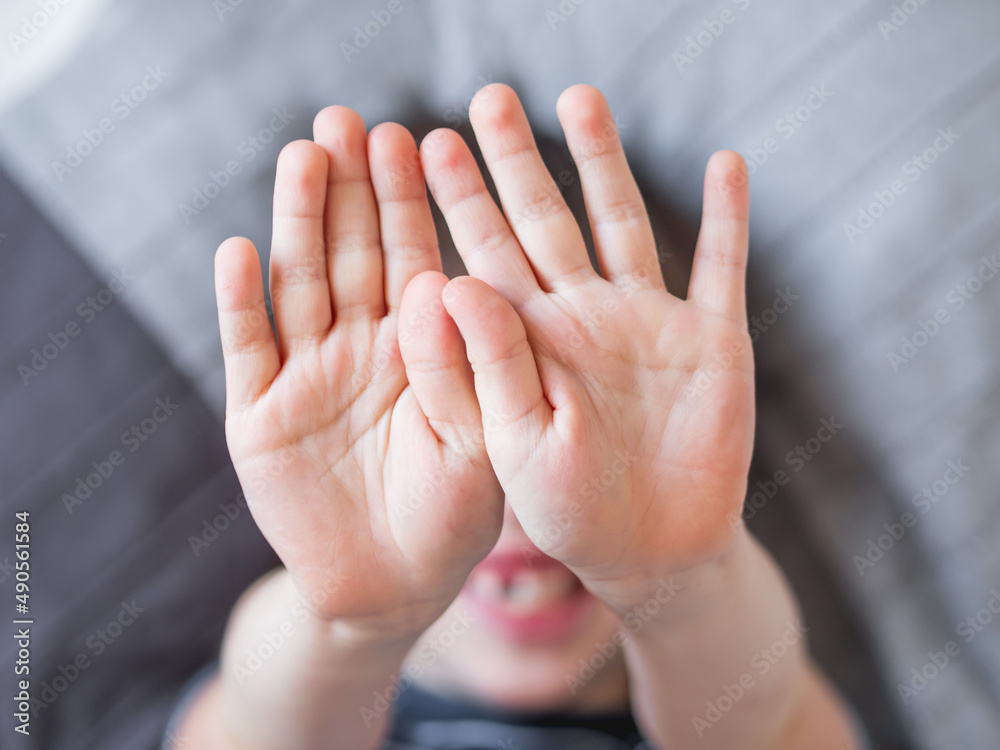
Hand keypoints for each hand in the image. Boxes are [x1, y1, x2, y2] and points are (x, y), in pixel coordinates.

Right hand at [214, 108, 502, 637]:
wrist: (392, 588)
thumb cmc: (454, 517)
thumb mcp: (483, 442)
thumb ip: (466, 366)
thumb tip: (442, 278)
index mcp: (420, 347)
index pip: (412, 258)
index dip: (407, 201)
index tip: (410, 137)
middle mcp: (361, 347)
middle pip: (351, 254)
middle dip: (349, 190)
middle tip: (345, 121)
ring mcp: (306, 375)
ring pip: (300, 284)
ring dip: (297, 222)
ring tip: (300, 158)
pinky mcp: (257, 415)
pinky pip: (248, 350)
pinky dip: (240, 303)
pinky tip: (238, 251)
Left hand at [419, 84, 753, 605]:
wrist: (650, 551)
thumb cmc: (567, 509)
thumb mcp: (514, 445)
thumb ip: (486, 366)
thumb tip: (450, 280)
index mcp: (528, 343)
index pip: (485, 257)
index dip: (458, 202)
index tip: (422, 143)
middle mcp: (583, 317)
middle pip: (546, 222)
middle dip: (518, 162)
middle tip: (488, 96)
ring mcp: (649, 323)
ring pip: (624, 225)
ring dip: (604, 164)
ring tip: (581, 98)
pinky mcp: (713, 342)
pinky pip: (724, 268)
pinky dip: (729, 219)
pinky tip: (727, 163)